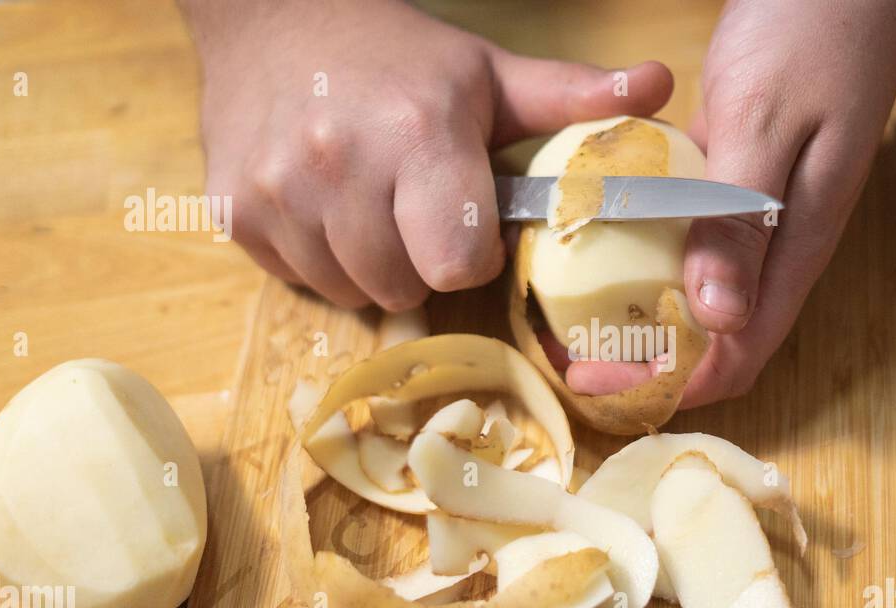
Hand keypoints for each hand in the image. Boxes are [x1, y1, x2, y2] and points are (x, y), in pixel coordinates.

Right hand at [181, 0, 672, 309]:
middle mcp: (340, 166)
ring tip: (371, 204)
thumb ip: (573, 96)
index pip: (458, 261)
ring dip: (369, 266)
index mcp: (418, 134)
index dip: (471, 252)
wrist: (274, 17)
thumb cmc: (397, 57)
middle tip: (415, 208)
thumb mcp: (488, 74)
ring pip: (348, 291)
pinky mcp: (235, 213)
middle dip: (420, 262)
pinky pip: (296, 278)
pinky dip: (317, 258)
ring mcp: (279, 194)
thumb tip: (660, 85)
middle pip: (403, 287)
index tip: (467, 221)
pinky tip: (324, 206)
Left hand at [564, 0, 895, 405]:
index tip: (594, 385)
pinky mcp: (739, 181)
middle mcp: (779, 245)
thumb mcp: (766, 124)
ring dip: (643, 316)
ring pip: (700, 294)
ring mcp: (760, 213)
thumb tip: (717, 320)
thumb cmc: (812, 36)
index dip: (670, 386)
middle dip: (646, 363)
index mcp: (794, 246)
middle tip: (570, 356)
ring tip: (574, 315)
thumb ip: (741, 220)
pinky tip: (601, 242)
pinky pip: (690, 239)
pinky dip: (647, 254)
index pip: (738, 356)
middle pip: (715, 339)